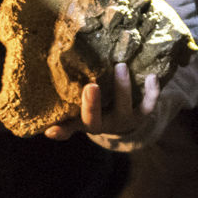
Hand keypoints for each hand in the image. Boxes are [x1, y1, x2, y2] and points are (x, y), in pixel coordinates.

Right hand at [44, 59, 159, 141]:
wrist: (125, 121)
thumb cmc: (96, 113)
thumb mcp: (80, 118)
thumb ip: (65, 121)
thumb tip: (45, 130)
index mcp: (87, 123)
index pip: (69, 127)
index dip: (62, 130)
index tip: (50, 130)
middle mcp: (104, 124)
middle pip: (96, 118)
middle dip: (93, 104)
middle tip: (90, 85)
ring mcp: (124, 120)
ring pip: (124, 108)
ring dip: (122, 89)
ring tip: (121, 66)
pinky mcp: (142, 114)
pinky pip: (148, 105)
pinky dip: (152, 92)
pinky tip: (152, 76)